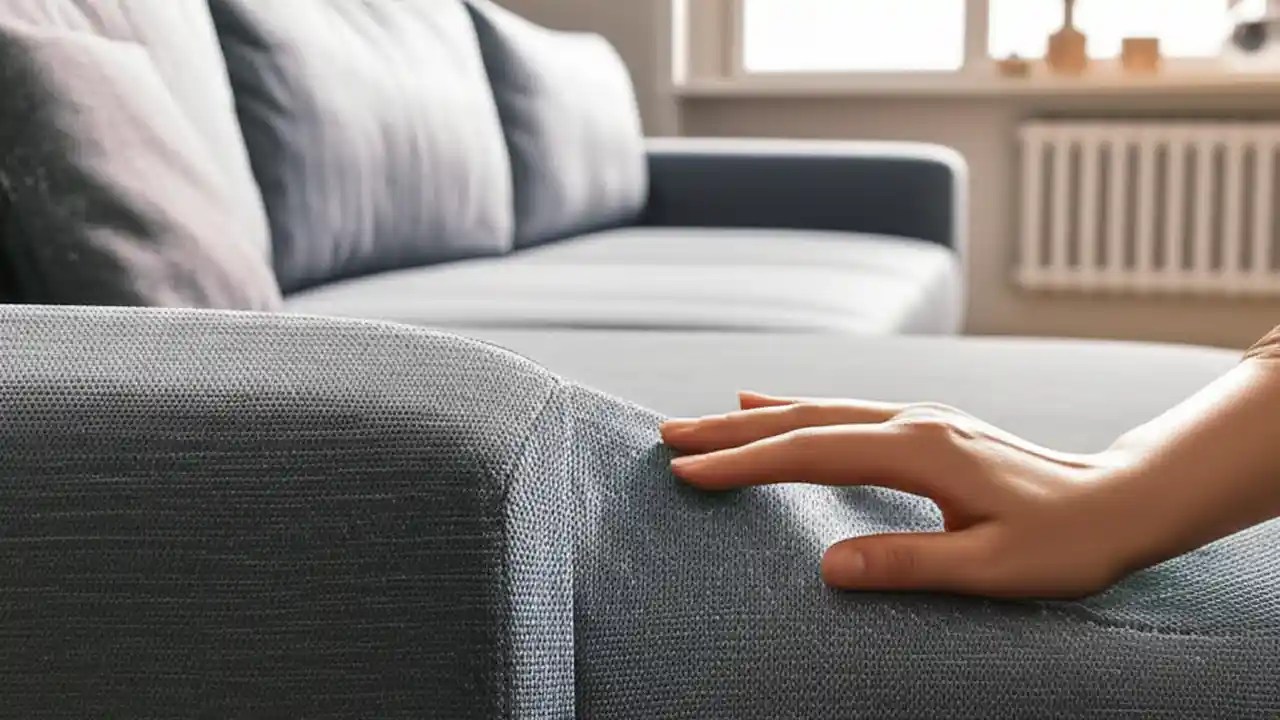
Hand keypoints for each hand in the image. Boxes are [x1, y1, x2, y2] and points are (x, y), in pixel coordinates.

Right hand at [661, 392, 1155, 599]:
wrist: (1117, 502)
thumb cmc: (1063, 542)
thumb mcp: (990, 567)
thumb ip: (909, 562)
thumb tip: (827, 566)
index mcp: (921, 450)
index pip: (811, 454)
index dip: (746, 464)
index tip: (689, 471)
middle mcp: (913, 421)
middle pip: (804, 421)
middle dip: (732, 430)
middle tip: (668, 435)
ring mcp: (919, 417)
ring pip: (820, 410)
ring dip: (757, 418)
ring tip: (703, 419)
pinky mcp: (924, 426)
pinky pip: (843, 411)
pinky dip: (797, 411)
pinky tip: (772, 406)